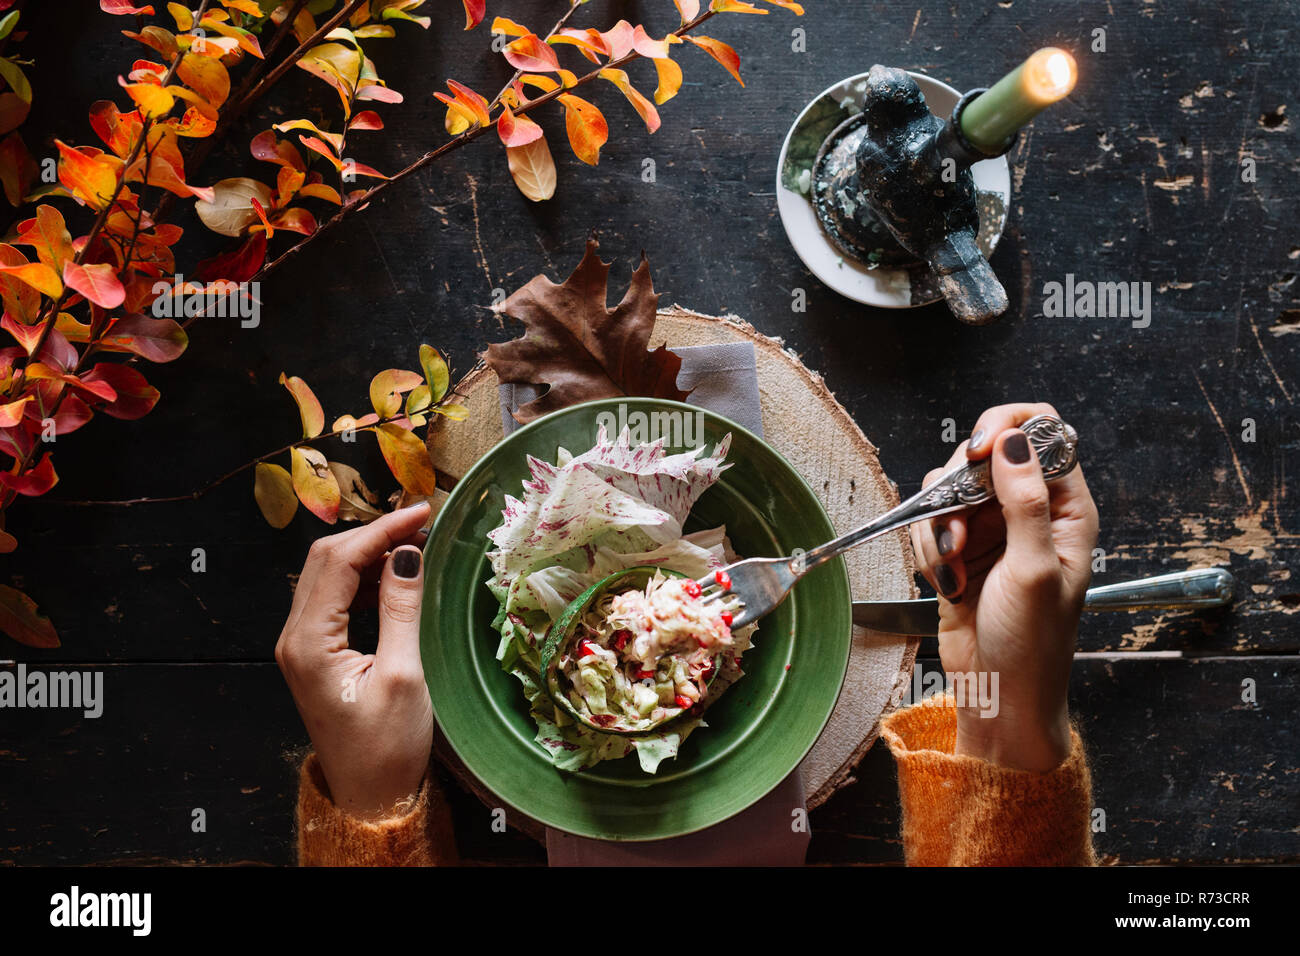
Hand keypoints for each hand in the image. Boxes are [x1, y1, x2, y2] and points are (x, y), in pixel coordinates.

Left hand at [276, 502, 433, 820]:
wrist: (370, 797)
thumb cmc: (388, 748)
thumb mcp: (405, 676)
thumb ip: (402, 610)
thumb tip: (408, 554)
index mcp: (309, 643)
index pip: (340, 561)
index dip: (382, 529)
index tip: (424, 512)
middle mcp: (295, 638)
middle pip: (326, 560)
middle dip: (373, 533)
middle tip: (423, 521)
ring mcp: (301, 645)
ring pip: (328, 574)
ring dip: (368, 552)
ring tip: (414, 541)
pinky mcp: (315, 653)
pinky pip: (335, 598)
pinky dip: (364, 576)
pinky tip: (395, 574)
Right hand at [908, 403, 1098, 771]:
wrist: (997, 694)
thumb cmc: (1032, 645)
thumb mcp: (1034, 569)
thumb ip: (1026, 501)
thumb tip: (1015, 441)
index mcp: (1067, 508)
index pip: (1044, 432)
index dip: (1006, 429)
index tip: (976, 450)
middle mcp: (1030, 510)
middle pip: (984, 455)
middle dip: (959, 489)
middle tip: (958, 525)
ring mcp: (992, 529)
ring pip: (949, 488)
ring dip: (940, 525)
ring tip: (955, 566)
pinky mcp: (959, 548)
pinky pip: (930, 521)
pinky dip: (929, 549)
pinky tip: (947, 581)